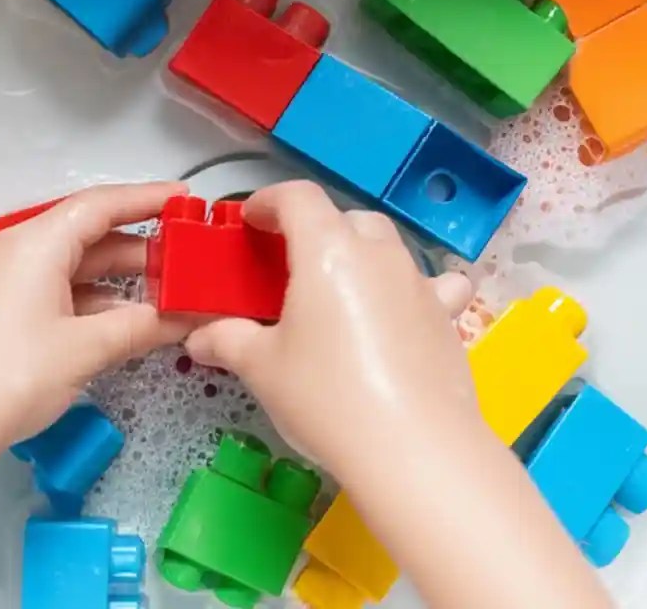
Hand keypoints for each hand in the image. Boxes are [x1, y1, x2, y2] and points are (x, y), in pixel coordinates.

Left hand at [0, 182, 192, 449]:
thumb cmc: (16, 376)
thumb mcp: (89, 349)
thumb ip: (142, 326)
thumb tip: (187, 318)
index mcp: (35, 244)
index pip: (99, 205)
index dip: (145, 200)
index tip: (182, 199)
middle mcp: (5, 250)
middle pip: (78, 237)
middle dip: (130, 251)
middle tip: (176, 267)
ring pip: (51, 266)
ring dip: (97, 280)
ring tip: (142, 299)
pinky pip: (12, 288)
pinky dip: (45, 292)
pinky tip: (39, 290)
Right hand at [184, 181, 477, 476]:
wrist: (413, 449)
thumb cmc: (327, 397)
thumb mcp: (262, 368)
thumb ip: (227, 340)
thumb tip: (200, 338)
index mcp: (328, 250)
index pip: (296, 198)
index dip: (268, 201)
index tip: (250, 221)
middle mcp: (378, 253)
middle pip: (345, 219)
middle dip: (315, 231)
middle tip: (288, 268)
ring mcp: (418, 282)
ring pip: (386, 247)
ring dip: (360, 256)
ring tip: (339, 292)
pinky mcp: (446, 316)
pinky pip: (432, 284)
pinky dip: (415, 288)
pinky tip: (407, 309)